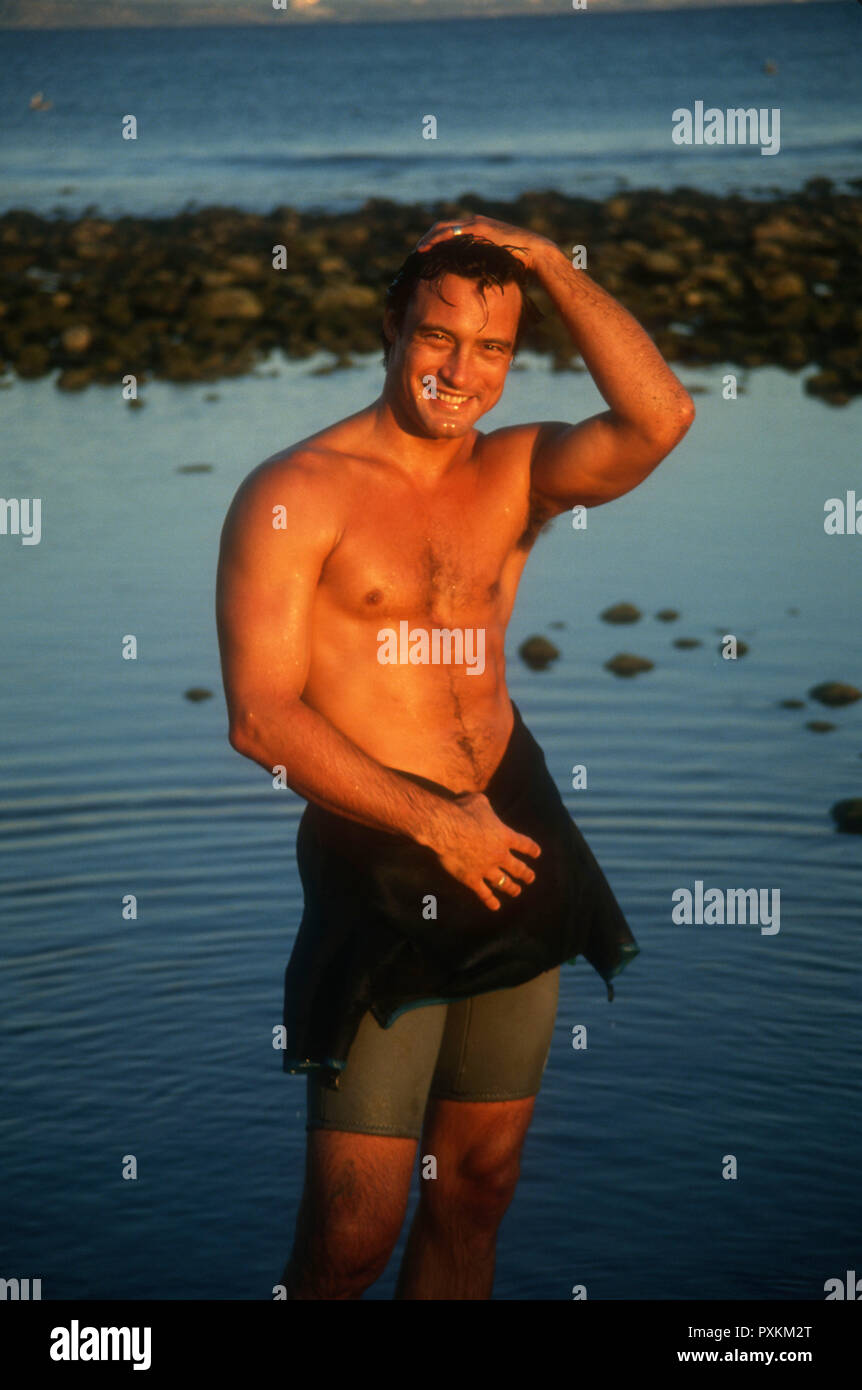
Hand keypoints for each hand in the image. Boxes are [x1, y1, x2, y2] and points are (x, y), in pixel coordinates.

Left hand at [414, 214, 552, 273]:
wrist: (535, 254)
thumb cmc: (519, 263)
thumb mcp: (495, 263)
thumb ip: (483, 266)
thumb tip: (475, 285)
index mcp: (477, 230)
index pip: (450, 232)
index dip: (435, 241)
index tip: (424, 254)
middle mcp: (474, 223)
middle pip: (442, 227)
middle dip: (428, 239)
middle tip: (416, 253)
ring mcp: (476, 224)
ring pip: (443, 228)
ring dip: (428, 239)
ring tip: (417, 252)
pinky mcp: (479, 229)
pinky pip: (451, 233)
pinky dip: (436, 240)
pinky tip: (426, 250)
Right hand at [432, 791, 540, 911]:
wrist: (447, 828)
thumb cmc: (463, 810)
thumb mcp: (479, 802)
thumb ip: (486, 806)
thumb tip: (480, 804)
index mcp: (504, 836)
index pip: (524, 844)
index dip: (531, 849)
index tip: (537, 854)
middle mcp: (499, 855)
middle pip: (517, 867)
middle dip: (526, 874)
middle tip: (531, 878)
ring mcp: (486, 869)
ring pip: (503, 882)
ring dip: (511, 888)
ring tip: (517, 891)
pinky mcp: (471, 879)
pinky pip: (484, 893)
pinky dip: (490, 900)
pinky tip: (496, 906)